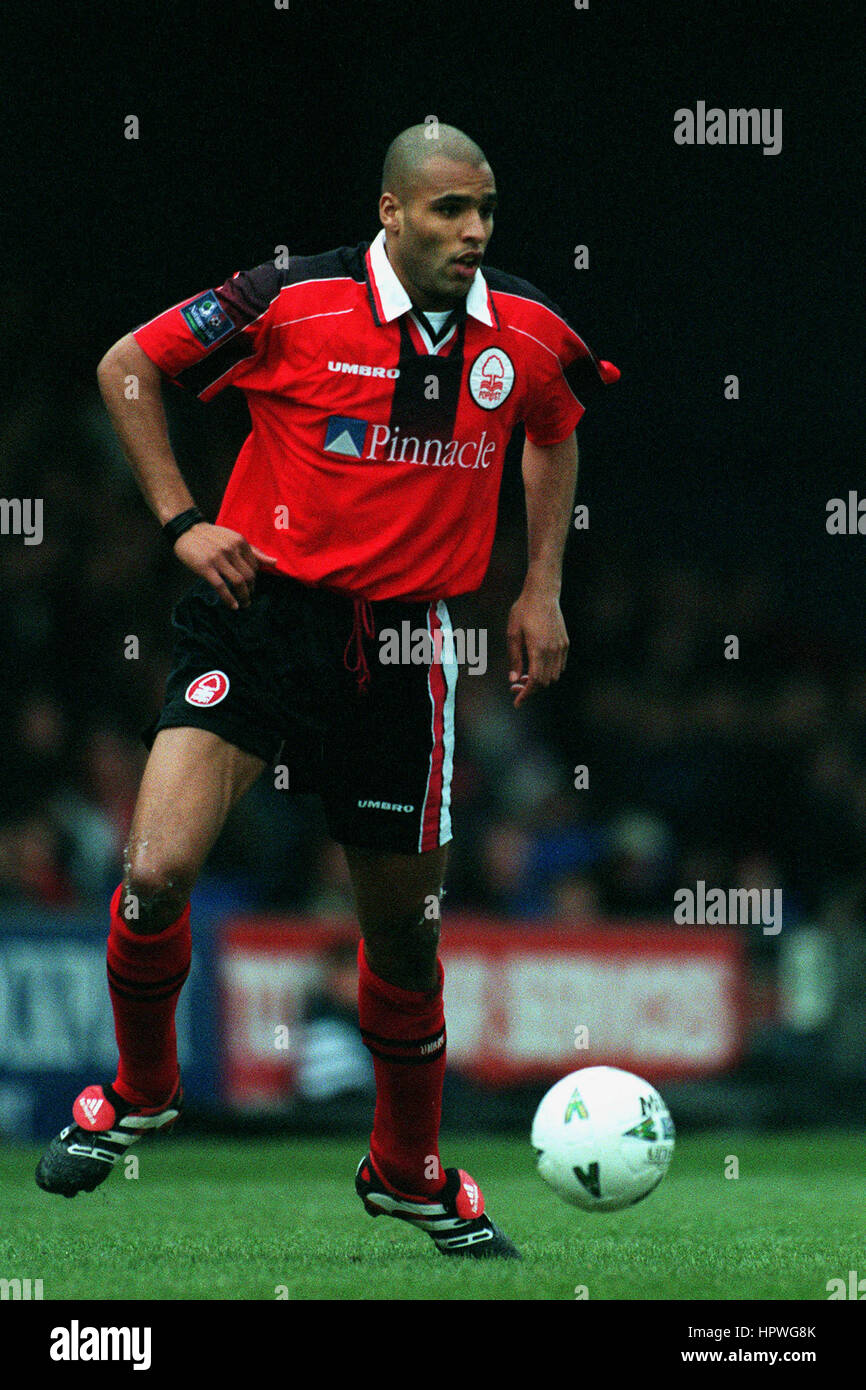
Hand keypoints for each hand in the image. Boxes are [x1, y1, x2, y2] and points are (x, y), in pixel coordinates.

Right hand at [172, 523, 277, 608]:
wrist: (186, 530)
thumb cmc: (211, 536)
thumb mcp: (234, 539)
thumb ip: (254, 551)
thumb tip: (275, 562)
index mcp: (240, 542)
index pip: (255, 566)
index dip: (254, 579)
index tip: (250, 586)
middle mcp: (231, 549)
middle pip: (249, 576)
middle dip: (251, 590)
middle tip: (248, 598)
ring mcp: (218, 558)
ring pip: (238, 582)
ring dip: (243, 597)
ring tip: (244, 604)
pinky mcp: (206, 567)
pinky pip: (221, 587)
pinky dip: (229, 599)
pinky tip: (233, 605)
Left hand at [506, 586, 568, 707]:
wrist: (543, 593)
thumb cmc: (523, 611)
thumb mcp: (512, 634)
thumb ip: (514, 658)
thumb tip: (513, 679)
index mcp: (538, 649)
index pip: (535, 681)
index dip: (525, 695)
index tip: (517, 702)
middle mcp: (553, 651)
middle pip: (545, 682)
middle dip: (530, 690)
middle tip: (515, 687)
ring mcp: (561, 647)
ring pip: (553, 676)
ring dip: (540, 682)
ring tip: (524, 677)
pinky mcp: (565, 643)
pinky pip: (559, 666)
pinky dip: (548, 673)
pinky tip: (536, 667)